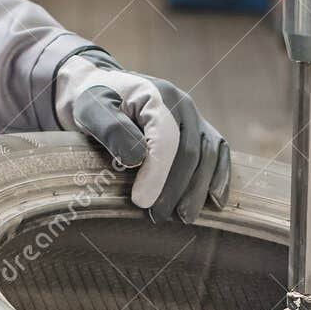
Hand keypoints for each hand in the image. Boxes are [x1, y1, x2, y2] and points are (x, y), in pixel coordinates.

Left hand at [55, 53, 230, 222]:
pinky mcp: (201, 131)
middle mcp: (183, 105)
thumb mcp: (91, 110)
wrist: (104, 92)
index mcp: (157, 96)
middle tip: (157, 216)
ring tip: (183, 217)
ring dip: (197, 190)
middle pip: (190, 151)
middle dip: (176, 188)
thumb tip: (136, 158)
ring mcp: (196, 118)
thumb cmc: (95, 103)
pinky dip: (219, 178)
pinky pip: (219, 154)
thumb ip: (111, 129)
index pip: (165, 139)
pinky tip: (215, 202)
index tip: (141, 201)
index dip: (157, 173)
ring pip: (208, 156)